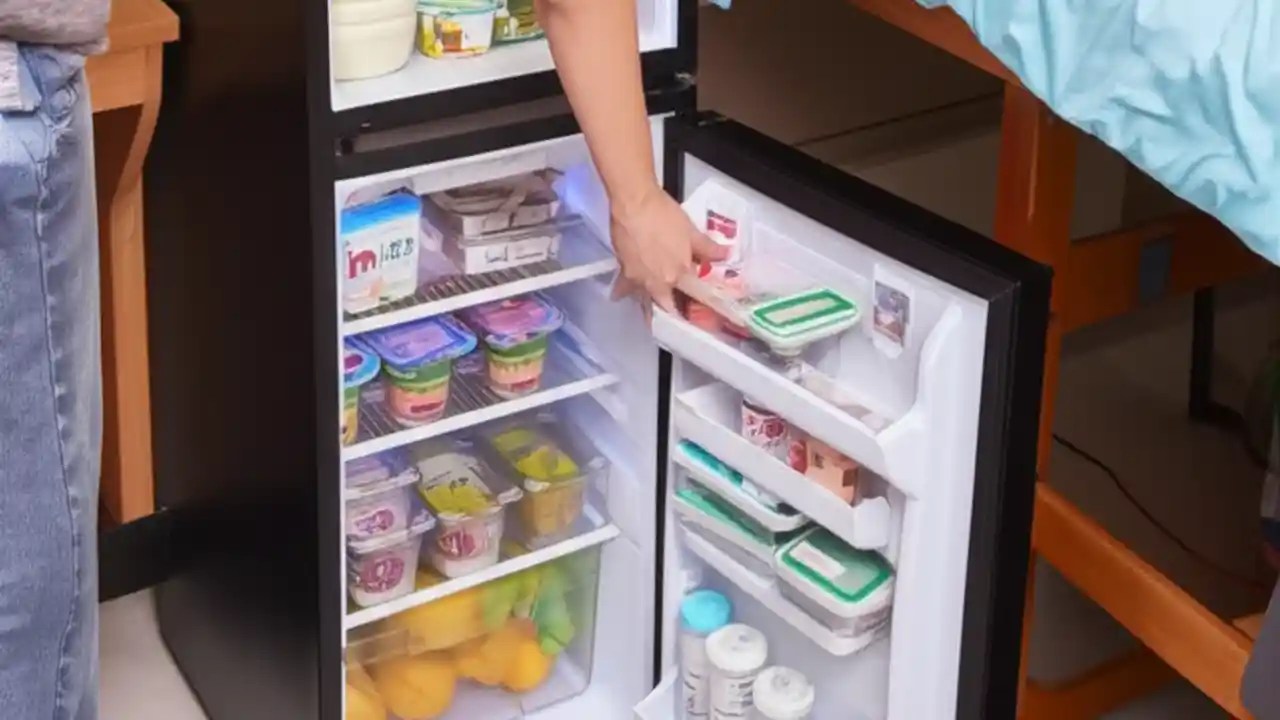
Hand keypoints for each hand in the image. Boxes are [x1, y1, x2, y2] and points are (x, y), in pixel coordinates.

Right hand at [609, 186, 727, 317]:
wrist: (633, 203)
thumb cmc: (664, 215)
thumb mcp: (691, 231)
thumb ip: (708, 248)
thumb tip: (726, 256)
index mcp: (679, 275)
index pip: (690, 300)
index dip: (695, 308)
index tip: (698, 312)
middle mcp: (658, 283)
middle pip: (666, 306)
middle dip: (671, 310)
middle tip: (676, 309)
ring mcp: (638, 279)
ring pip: (646, 299)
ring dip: (650, 304)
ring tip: (653, 306)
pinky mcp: (623, 271)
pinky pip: (626, 288)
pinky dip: (626, 291)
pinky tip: (624, 292)